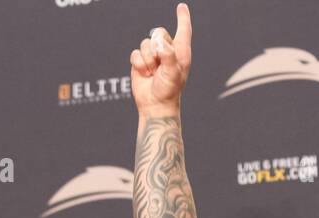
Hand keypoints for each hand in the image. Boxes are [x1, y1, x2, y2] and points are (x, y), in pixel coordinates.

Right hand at [130, 2, 192, 116]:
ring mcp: (153, 56)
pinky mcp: (141, 61)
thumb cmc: (169, 91)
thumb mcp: (173, 73)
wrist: (155, 105)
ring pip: (145, 43)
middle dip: (156, 46)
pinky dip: (138, 64)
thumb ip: (169, 56)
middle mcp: (168, 52)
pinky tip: (144, 74)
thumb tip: (159, 43)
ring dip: (147, 59)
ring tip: (152, 73)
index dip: (182, 18)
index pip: (183, 31)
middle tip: (159, 64)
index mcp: (181, 53)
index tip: (182, 7)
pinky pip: (135, 53)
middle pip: (158, 32)